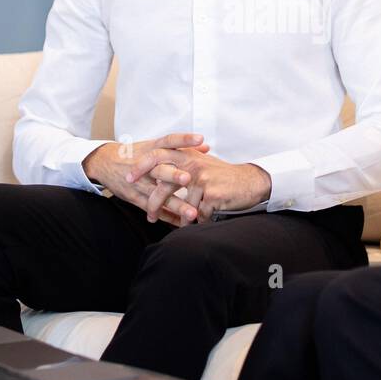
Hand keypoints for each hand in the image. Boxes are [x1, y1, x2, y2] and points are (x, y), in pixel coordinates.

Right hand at [82, 133, 211, 225]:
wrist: (105, 162)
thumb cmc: (134, 153)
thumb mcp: (152, 145)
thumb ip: (180, 148)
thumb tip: (205, 147)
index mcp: (152, 149)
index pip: (169, 141)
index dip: (184, 139)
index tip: (200, 139)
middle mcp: (146, 166)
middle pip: (161, 170)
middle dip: (174, 175)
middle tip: (189, 178)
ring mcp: (140, 183)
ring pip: (159, 195)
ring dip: (176, 205)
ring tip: (192, 213)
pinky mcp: (135, 197)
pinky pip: (152, 208)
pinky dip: (167, 216)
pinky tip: (181, 223)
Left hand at [125, 148, 271, 222]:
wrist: (251, 182)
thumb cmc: (225, 176)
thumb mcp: (203, 164)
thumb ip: (182, 165)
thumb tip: (158, 173)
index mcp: (189, 155)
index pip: (158, 155)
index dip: (141, 166)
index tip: (129, 177)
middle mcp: (193, 165)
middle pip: (164, 184)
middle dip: (153, 202)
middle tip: (148, 215)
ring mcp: (202, 179)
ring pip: (183, 205)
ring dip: (183, 218)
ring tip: (184, 224)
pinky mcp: (212, 195)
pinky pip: (199, 214)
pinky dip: (200, 220)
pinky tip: (204, 220)